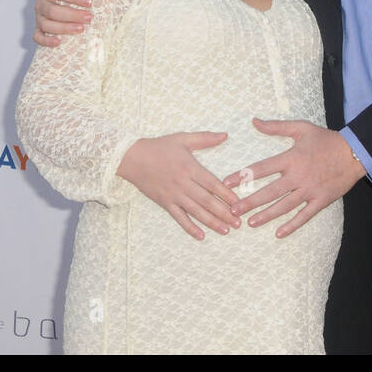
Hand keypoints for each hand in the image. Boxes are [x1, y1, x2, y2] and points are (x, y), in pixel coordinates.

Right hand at [33, 0, 90, 46]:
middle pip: (52, 10)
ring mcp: (38, 18)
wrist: (67, 7)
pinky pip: (38, 38)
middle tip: (91, 17)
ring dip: (64, 28)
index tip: (90, 0)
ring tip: (82, 29)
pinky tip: (59, 42)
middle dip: (72, 14)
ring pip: (46, 24)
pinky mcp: (39, 31)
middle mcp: (41, 2)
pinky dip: (47, 41)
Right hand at [118, 133, 241, 239]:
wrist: (132, 158)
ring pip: (196, 212)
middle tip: (238, 222)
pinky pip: (179, 218)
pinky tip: (201, 236)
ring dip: (212, 222)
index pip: (213, 184)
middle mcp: (183, 183)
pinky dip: (190, 228)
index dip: (227, 194)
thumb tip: (225, 135)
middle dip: (224, 213)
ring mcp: (174, 195)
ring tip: (226, 230)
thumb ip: (205, 138)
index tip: (238, 203)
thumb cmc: (159, 147)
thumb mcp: (183, 139)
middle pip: (207, 201)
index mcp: (190, 168)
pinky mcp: (165, 203)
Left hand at [223, 119, 365, 236]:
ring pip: (284, 206)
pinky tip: (279, 233)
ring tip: (250, 223)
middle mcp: (298, 176)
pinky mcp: (321, 200)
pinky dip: (292, 225)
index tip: (226, 183)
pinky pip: (304, 216)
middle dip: (250, 202)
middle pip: (270, 192)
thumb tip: (254, 121)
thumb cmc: (326, 139)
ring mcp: (310, 190)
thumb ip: (276, 127)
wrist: (355, 153)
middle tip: (232, 211)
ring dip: (266, 215)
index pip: (261, 168)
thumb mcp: (301, 128)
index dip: (243, 175)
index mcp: (291, 158)